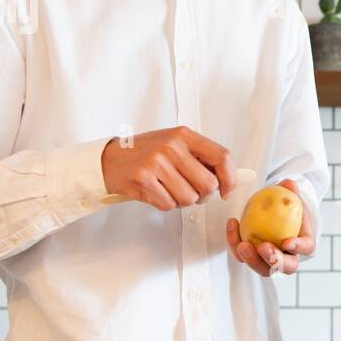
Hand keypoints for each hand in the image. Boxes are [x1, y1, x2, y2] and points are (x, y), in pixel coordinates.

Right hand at [101, 126, 236, 210]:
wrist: (109, 159)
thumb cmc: (146, 153)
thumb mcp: (175, 144)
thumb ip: (201, 157)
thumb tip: (230, 177)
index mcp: (184, 135)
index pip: (222, 157)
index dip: (230, 178)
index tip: (227, 190)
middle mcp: (172, 147)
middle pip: (208, 184)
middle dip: (204, 196)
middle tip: (194, 193)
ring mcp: (157, 163)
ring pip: (189, 198)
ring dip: (183, 201)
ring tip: (170, 190)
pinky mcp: (143, 180)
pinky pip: (169, 205)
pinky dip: (166, 204)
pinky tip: (157, 192)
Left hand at [227, 178, 315, 276]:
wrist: (274, 212)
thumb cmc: (287, 207)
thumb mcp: (290, 197)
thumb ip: (290, 191)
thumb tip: (289, 184)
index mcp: (304, 242)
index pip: (306, 248)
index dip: (299, 247)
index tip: (287, 242)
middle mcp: (289, 256)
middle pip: (286, 267)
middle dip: (274, 260)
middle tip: (263, 248)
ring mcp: (270, 260)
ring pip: (263, 268)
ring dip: (252, 259)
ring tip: (242, 245)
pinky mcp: (253, 257)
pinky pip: (243, 256)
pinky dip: (235, 242)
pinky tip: (232, 225)